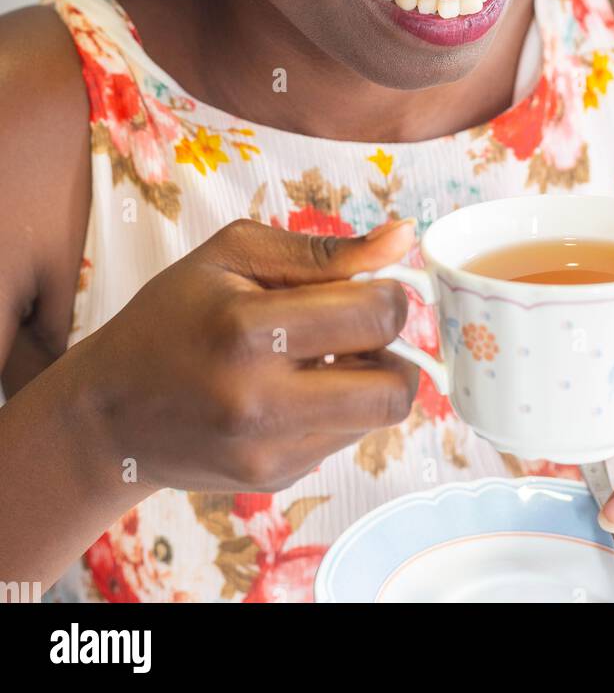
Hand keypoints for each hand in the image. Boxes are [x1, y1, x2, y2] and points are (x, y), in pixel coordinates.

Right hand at [75, 216, 418, 494]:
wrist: (109, 412)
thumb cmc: (172, 316)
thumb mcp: (233, 256)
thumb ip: (324, 250)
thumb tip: (402, 237)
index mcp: (248, 328)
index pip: (376, 315)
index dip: (390, 294)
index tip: (369, 288)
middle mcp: (260, 400)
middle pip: (395, 388)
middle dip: (394, 351)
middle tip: (359, 331)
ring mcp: (268, 450)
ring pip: (377, 418)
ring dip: (366, 381)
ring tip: (318, 358)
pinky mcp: (272, 479)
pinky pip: (343, 441)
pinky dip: (335, 410)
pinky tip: (291, 390)